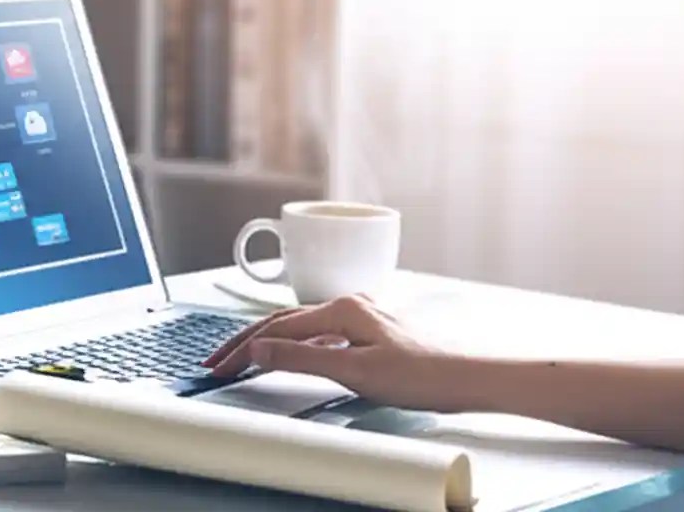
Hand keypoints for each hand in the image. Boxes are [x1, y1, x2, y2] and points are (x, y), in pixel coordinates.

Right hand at [202, 295, 458, 409]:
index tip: (217, 367)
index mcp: (341, 309)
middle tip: (216, 363)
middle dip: (245, 342)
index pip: (276, 329)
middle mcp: (348, 306)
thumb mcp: (354, 371)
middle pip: (282, 323)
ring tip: (240, 359)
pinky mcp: (369, 333)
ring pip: (299, 327)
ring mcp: (359, 318)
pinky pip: (318, 335)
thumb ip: (301, 359)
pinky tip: (288, 357)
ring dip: (266, 343)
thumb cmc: (422, 375)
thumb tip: (258, 350)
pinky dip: (292, 346)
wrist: (467, 377)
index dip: (242, 350)